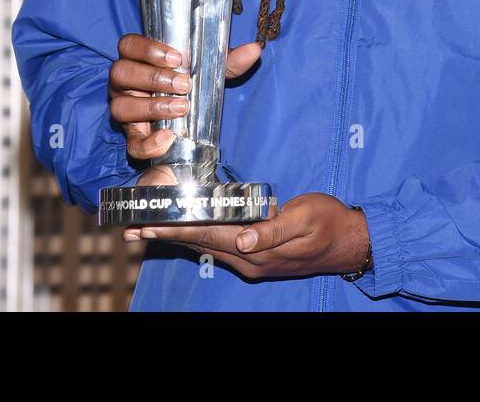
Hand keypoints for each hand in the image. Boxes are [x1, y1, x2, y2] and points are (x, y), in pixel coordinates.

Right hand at [109, 34, 261, 161]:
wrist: (189, 116)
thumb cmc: (192, 82)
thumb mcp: (210, 69)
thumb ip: (228, 60)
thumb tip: (254, 50)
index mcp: (138, 58)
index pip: (128, 45)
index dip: (147, 49)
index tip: (177, 57)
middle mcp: (125, 82)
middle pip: (121, 73)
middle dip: (153, 77)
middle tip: (184, 85)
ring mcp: (125, 108)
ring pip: (120, 106)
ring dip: (151, 106)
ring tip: (181, 108)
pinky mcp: (132, 135)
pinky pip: (131, 143)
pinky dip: (147, 143)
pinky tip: (167, 138)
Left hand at [125, 193, 370, 279]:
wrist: (349, 243)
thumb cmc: (329, 223)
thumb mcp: (305, 218)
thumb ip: (273, 229)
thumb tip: (242, 240)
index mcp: (257, 249)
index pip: (207, 236)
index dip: (176, 229)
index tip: (148, 224)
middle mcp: (248, 259)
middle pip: (199, 244)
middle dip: (165, 234)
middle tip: (130, 228)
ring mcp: (251, 260)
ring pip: (206, 246)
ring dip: (176, 237)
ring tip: (146, 230)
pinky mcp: (255, 255)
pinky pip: (219, 245)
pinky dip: (197, 236)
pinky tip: (184, 231)